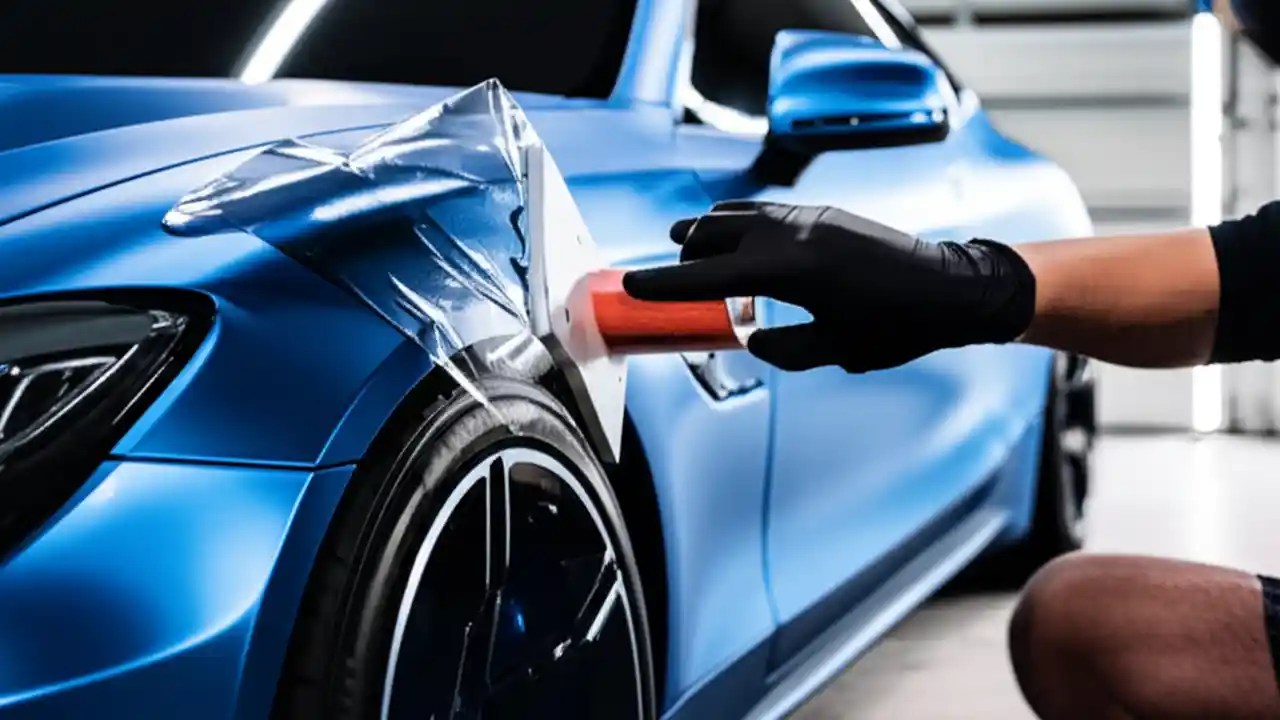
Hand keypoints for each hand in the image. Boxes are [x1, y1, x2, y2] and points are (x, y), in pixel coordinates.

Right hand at [623, 201, 1036, 372]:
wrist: (952, 289)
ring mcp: (809, 218)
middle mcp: (792, 234)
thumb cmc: (896, 327)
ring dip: (710, 230)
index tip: (630, 285)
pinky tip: (743, 239)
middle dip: (684, 252)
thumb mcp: (834, 350)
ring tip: (691, 242)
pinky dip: (742, 224)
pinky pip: (767, 212)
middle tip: (666, 272)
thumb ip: (784, 349)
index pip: (706, 276)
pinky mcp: (826, 214)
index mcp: (787, 271)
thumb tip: (752, 340)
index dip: (664, 283)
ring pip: (740, 215)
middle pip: (714, 232)